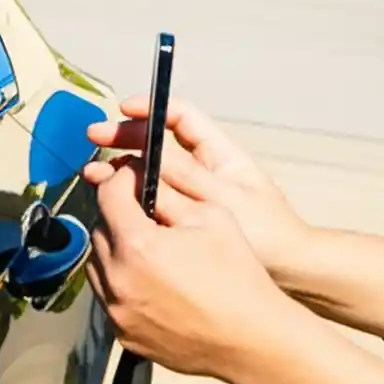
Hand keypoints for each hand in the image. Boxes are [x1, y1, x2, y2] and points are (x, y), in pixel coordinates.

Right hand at [85, 96, 308, 276]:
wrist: (291, 274)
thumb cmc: (268, 234)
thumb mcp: (221, 200)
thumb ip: (182, 177)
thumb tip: (142, 156)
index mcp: (219, 154)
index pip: (179, 117)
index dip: (150, 109)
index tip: (121, 111)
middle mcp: (203, 169)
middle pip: (158, 142)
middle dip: (124, 138)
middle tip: (93, 140)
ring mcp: (192, 196)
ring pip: (150, 172)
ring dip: (121, 169)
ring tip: (93, 175)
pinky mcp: (183, 222)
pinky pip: (152, 202)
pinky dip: (130, 198)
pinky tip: (110, 204)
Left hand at [85, 161, 296, 379]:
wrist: (251, 341)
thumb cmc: (238, 275)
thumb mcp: (209, 217)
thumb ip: (168, 194)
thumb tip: (142, 176)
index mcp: (137, 245)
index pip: (108, 195)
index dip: (122, 179)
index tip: (135, 177)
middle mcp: (117, 279)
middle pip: (100, 230)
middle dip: (118, 214)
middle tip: (145, 212)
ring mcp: (116, 311)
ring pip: (98, 266)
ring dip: (115, 250)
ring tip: (147, 249)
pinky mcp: (122, 334)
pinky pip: (109, 298)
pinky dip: (122, 283)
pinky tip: (151, 281)